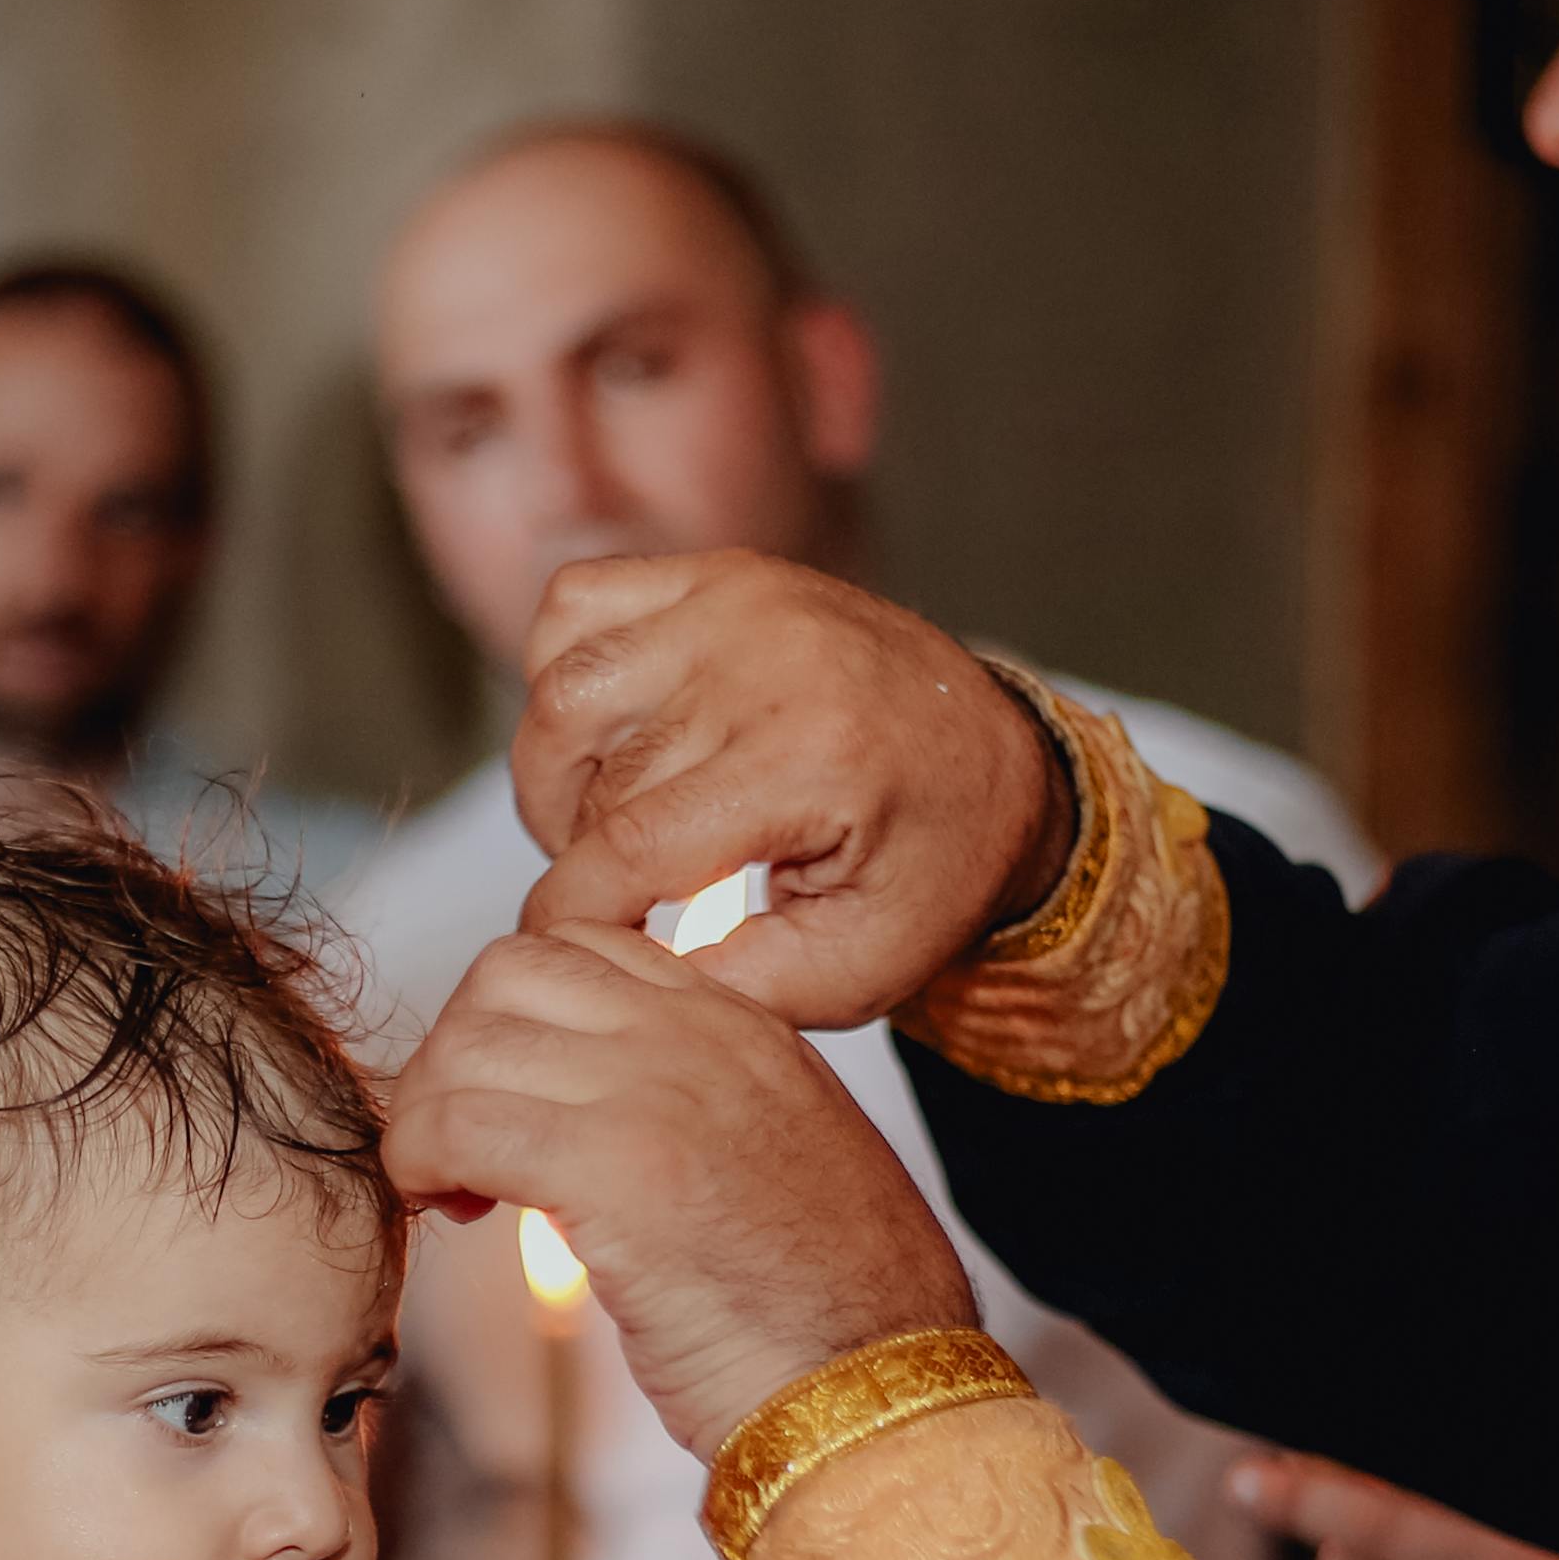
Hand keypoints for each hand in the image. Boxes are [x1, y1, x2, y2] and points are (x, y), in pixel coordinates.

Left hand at [385, 922, 979, 1453]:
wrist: (876, 1393)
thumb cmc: (826, 1318)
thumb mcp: (773, 1164)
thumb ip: (693, 1109)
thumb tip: (585, 1116)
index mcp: (743, 1025)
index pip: (584, 947)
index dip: (514, 1017)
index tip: (507, 1100)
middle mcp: (701, 1034)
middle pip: (509, 971)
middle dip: (455, 1051)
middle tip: (457, 1144)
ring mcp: (660, 1090)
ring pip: (470, 1042)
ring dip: (428, 1113)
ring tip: (448, 1186)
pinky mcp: (617, 1168)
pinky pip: (457, 1124)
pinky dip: (420, 1161)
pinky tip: (446, 1208)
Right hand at [508, 551, 1059, 1031]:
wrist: (999, 762)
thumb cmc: (932, 866)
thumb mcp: (859, 966)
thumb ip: (732, 986)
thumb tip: (611, 967)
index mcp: (810, 759)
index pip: (627, 848)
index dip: (568, 915)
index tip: (562, 949)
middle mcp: (767, 661)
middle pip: (595, 781)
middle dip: (583, 859)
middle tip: (626, 898)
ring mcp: (737, 601)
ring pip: (565, 690)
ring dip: (559, 773)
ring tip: (608, 822)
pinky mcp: (718, 573)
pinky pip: (577, 604)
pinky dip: (566, 674)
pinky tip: (617, 737)